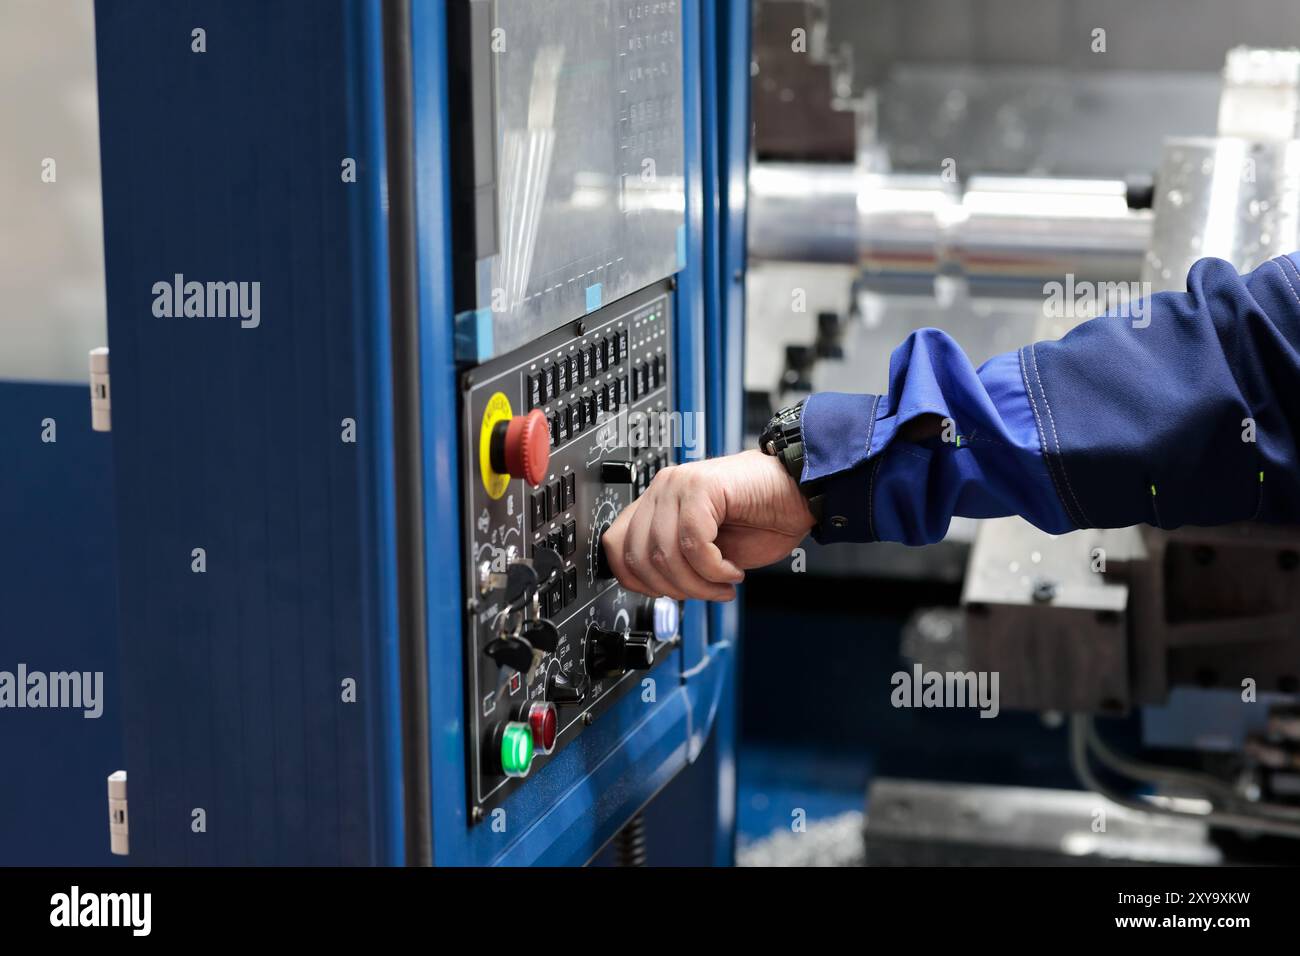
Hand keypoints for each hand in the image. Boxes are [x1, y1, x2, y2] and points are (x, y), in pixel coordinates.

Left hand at [600, 449, 815, 601]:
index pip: (616, 547)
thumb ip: (674, 562)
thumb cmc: (761, 519)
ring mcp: (678, 485)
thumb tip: (654, 588)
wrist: (799, 494)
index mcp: (656, 505)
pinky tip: (732, 569)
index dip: (637, 582)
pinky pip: (693, 543)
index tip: (666, 595)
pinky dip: (714, 567)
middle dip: (674, 588)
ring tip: (723, 582)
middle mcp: (661, 490)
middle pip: (638, 556)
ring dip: (698, 582)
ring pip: (665, 553)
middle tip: (705, 593)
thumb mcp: (708, 551)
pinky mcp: (701, 486)